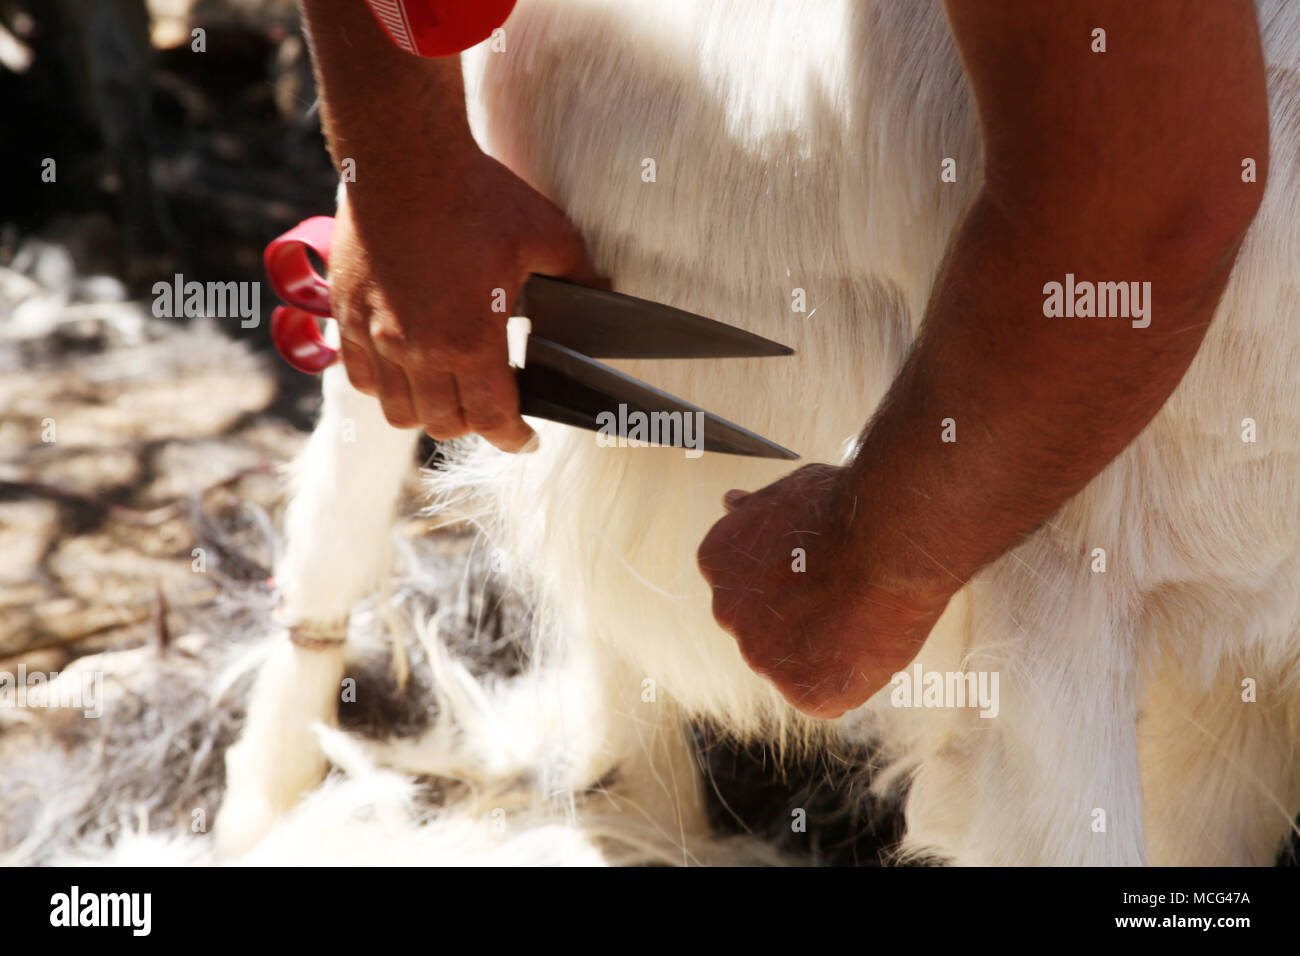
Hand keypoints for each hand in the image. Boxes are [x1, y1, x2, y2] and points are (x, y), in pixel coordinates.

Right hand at [328, 149, 603, 451]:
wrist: (403, 156)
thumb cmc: (477, 195)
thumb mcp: (547, 236)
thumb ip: (578, 276)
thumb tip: (603, 294)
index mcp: (469, 342)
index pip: (491, 421)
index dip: (513, 439)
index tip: (526, 440)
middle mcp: (416, 350)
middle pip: (443, 425)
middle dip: (474, 425)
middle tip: (492, 410)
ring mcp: (375, 335)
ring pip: (397, 411)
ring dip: (427, 412)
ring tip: (446, 395)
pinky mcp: (346, 314)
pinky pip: (360, 377)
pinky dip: (384, 386)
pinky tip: (404, 369)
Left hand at [697, 464, 949, 717]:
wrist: (886, 538)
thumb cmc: (846, 507)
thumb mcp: (786, 493)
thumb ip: (754, 512)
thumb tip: (730, 503)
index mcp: (717, 562)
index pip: (748, 590)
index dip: (793, 583)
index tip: (822, 570)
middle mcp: (727, 612)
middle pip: (767, 630)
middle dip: (804, 618)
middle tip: (846, 594)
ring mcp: (761, 657)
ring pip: (797, 665)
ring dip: (827, 650)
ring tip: (861, 613)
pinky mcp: (803, 693)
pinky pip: (828, 696)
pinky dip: (851, 680)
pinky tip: (867, 643)